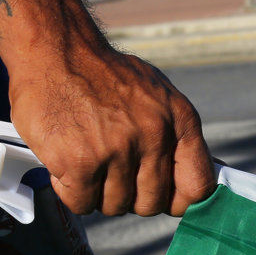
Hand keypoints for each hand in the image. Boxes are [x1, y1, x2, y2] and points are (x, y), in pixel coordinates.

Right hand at [8, 41, 216, 217]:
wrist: (56, 48)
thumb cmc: (105, 74)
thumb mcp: (157, 94)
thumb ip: (177, 135)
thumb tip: (194, 175)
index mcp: (179, 120)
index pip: (199, 186)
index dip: (180, 201)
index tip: (166, 201)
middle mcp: (153, 136)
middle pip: (151, 204)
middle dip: (131, 197)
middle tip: (112, 175)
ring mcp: (117, 150)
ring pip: (115, 206)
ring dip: (98, 193)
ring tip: (87, 161)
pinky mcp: (79, 162)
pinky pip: (82, 203)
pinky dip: (71, 192)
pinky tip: (66, 166)